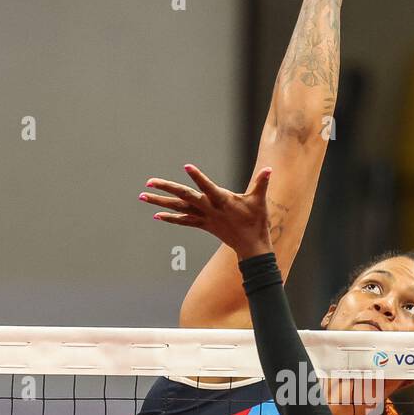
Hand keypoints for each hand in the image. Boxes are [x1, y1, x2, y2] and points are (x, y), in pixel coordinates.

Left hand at [141, 165, 272, 259]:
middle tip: (148, 182)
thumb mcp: (260, 201)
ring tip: (143, 196)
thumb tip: (270, 170)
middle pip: (184, 197)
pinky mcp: (203, 225)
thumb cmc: (257, 221)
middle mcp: (209, 209)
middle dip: (166, 188)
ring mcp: (205, 218)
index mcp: (223, 201)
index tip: (187, 167)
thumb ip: (262, 184)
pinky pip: (183, 221)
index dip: (198, 177)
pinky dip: (170, 217)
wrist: (251, 247)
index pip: (207, 187)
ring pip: (179, 208)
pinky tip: (157, 215)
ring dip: (160, 202)